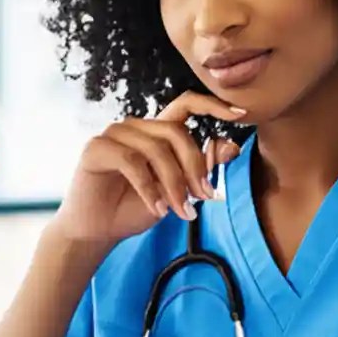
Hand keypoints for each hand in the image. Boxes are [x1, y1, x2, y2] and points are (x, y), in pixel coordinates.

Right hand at [49, 91, 242, 243]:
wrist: (97, 231)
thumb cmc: (135, 208)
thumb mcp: (176, 191)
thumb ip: (199, 169)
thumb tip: (231, 147)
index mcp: (155, 131)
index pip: (186, 104)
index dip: (214, 105)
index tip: (241, 114)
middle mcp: (135, 126)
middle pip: (176, 132)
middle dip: (195, 167)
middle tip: (204, 198)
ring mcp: (113, 134)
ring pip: (156, 149)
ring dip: (174, 184)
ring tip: (180, 212)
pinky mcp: (96, 148)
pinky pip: (132, 162)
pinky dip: (149, 188)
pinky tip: (156, 209)